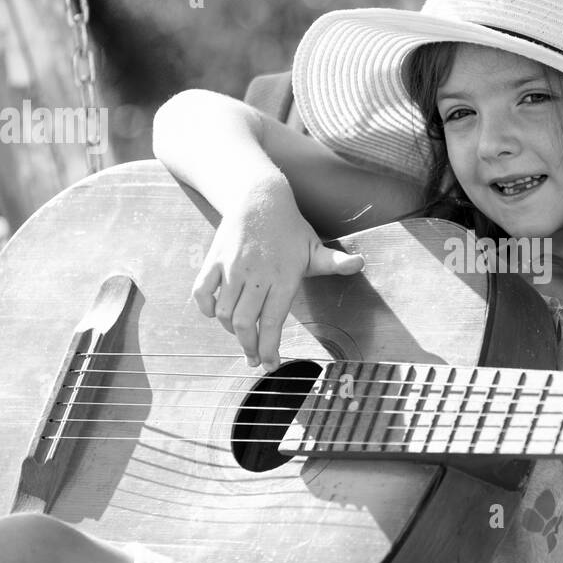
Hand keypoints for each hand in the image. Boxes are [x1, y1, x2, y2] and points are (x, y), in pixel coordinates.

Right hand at [192, 176, 363, 368]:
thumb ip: (335, 262)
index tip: (270, 364)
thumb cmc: (290, 229)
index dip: (269, 348)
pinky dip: (206, 308)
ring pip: (224, 312)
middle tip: (254, 358)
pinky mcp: (213, 259)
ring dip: (230, 331)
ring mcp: (232, 267)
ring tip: (241, 336)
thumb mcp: (314, 247)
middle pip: (244, 323)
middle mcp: (256, 274)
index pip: (272, 322)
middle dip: (249, 347)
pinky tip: (216, 314)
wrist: (259, 197)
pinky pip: (202, 291)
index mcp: (283, 276)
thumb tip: (360, 264)